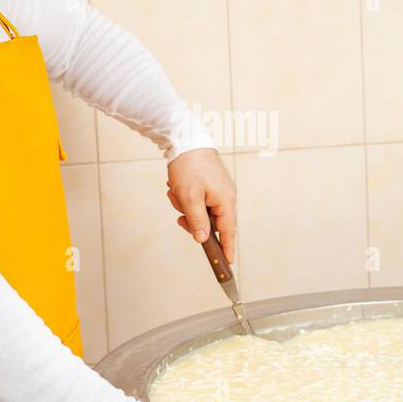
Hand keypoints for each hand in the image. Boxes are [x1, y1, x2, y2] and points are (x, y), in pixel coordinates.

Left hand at [166, 148, 237, 263]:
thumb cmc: (189, 166)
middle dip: (192, 220)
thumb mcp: (189, 197)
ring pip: (201, 210)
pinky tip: (176, 187)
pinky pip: (198, 199)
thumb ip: (197, 221)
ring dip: (185, 206)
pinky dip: (186, 197)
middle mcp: (226, 196)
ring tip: (174, 192)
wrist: (187, 138)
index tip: (227, 263)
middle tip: (180, 217)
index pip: (228, 231)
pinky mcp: (211, 184)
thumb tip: (202, 239)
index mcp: (225, 200)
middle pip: (211, 222)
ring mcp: (219, 189)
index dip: (227, 248)